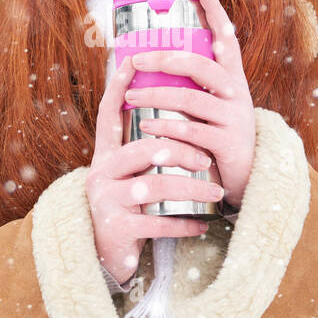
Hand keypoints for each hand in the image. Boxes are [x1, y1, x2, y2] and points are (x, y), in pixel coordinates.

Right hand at [86, 56, 225, 284]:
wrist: (103, 257)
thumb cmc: (126, 210)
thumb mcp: (128, 177)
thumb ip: (144, 153)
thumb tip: (177, 118)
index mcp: (105, 156)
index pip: (108, 114)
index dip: (118, 86)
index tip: (134, 61)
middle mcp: (100, 173)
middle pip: (144, 150)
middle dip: (182, 151)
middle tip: (208, 160)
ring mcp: (106, 201)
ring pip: (154, 186)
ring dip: (191, 189)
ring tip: (217, 194)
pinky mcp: (116, 228)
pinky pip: (157, 222)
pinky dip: (184, 224)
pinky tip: (203, 225)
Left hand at [122, 0, 255, 208]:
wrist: (246, 178)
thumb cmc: (220, 137)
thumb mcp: (213, 108)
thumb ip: (194, 87)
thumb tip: (154, 61)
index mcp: (233, 79)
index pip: (227, 39)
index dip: (216, 13)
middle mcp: (237, 94)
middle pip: (200, 65)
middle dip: (164, 58)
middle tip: (136, 57)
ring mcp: (234, 118)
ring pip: (190, 99)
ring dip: (155, 95)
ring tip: (130, 94)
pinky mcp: (228, 144)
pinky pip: (191, 130)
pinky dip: (166, 126)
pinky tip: (146, 124)